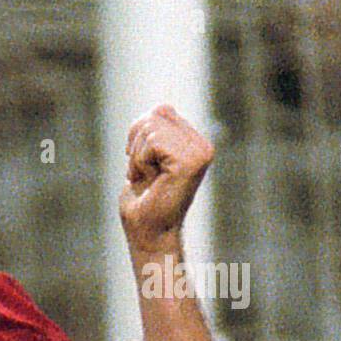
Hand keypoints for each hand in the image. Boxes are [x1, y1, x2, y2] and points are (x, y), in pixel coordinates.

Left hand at [119, 105, 213, 249]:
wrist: (148, 234)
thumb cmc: (143, 203)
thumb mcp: (146, 158)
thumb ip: (155, 132)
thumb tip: (162, 106)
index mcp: (195, 143)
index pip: (160, 111)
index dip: (139, 136)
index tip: (143, 165)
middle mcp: (203, 145)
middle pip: (155, 114)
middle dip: (137, 145)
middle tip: (145, 175)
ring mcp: (200, 153)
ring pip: (151, 128)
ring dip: (137, 157)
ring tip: (148, 180)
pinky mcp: (191, 162)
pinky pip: (152, 143)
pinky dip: (140, 162)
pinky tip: (150, 181)